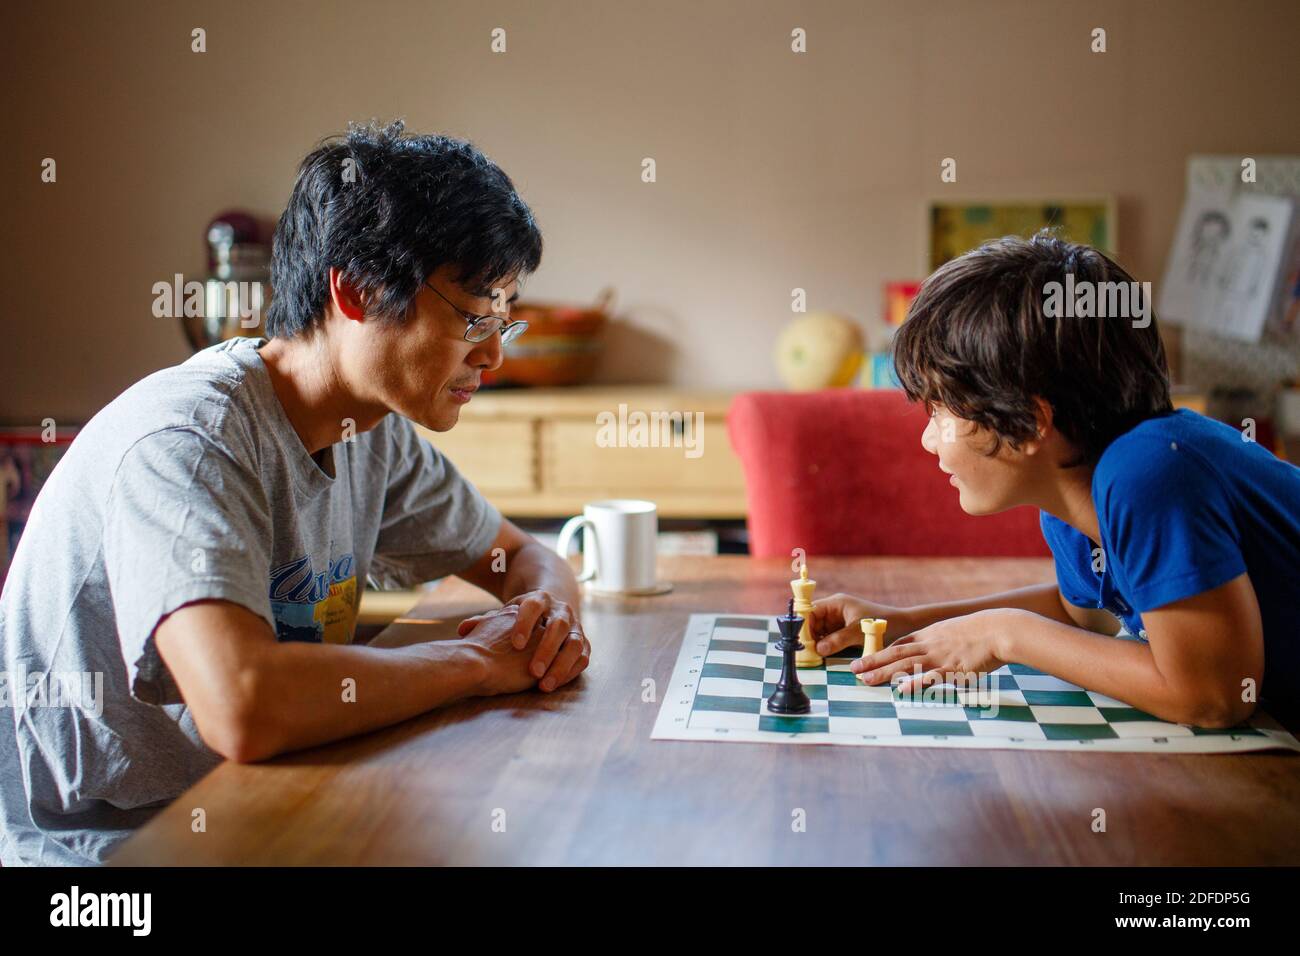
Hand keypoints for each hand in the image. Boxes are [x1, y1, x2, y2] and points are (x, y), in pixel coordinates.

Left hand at [457, 589, 588, 692]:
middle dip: (546, 649)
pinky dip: (571, 671)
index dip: (525, 624)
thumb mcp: (506, 615)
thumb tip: (463, 629)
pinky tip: (555, 684)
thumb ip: (486, 622)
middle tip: (532, 672)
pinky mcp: (583, 643)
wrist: (551, 609)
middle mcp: (561, 610)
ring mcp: (575, 627)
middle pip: (558, 626)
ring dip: (561, 665)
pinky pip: (583, 657)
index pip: (534, 606)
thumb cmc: (521, 617)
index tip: (515, 645)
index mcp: (540, 599)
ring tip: (544, 685)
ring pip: (574, 643)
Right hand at [807, 592, 909, 656]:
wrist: (903, 626)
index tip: (800, 639)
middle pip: (814, 622)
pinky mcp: (845, 632)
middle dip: (809, 635)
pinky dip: (826, 646)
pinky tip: (823, 655)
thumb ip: (837, 639)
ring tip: (812, 655)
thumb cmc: (882, 622)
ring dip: (817, 642)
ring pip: (820, 631)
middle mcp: (836, 611)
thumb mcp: (858, 631)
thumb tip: (817, 649)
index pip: (811, 610)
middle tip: (805, 651)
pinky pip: (829, 638)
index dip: (804, 623)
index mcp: (837, 603)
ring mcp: (840, 621)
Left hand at [850, 608, 1015, 692]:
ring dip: (884, 673)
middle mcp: (930, 645)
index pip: (900, 643)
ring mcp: (940, 657)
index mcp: (931, 635)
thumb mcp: (956, 630)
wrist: (1000, 629)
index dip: (881, 651)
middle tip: (853, 669)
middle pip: (895, 653)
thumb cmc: (983, 631)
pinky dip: (914, 683)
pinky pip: (930, 678)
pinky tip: (900, 690)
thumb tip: (936, 649)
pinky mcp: (953, 670)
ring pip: (906, 665)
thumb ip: (943, 639)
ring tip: (865, 680)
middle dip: (873, 661)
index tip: (865, 658)